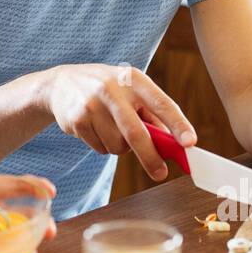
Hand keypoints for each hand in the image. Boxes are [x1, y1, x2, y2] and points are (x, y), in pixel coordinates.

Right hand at [41, 64, 195, 180]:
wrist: (62, 83)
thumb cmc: (108, 90)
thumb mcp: (131, 91)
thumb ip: (152, 114)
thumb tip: (174, 144)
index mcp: (134, 79)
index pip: (161, 103)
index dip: (178, 124)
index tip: (190, 143)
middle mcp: (112, 89)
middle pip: (136, 132)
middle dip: (150, 157)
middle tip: (160, 173)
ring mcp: (92, 104)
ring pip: (117, 146)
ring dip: (121, 148)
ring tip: (112, 130)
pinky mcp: (76, 120)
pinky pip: (100, 149)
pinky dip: (103, 146)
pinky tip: (95, 128)